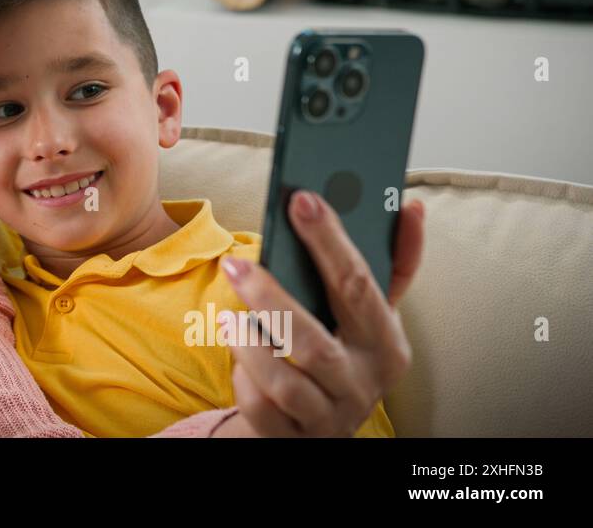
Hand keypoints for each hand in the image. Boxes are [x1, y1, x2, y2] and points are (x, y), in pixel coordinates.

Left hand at [215, 191, 425, 436]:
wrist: (319, 424)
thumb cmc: (342, 353)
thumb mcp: (368, 317)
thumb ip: (392, 267)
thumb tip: (412, 207)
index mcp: (387, 345)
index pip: (359, 286)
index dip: (330, 241)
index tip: (302, 200)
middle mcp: (363, 384)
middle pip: (314, 340)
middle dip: (270, 297)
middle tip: (234, 264)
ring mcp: (329, 416)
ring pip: (282, 381)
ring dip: (248, 345)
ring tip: (226, 317)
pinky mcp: (294, 439)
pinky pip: (262, 408)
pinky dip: (244, 380)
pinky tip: (238, 358)